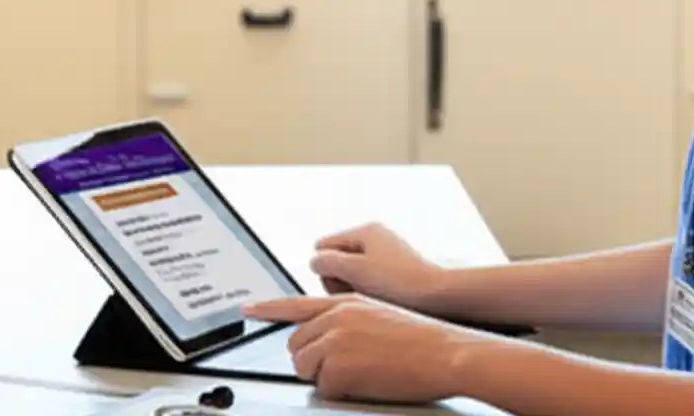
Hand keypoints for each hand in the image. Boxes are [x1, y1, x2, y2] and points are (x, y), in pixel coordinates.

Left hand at [242, 294, 483, 403]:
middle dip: (313, 360)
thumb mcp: (379, 314)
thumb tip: (327, 338)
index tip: (247, 309)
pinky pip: (322, 388)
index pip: (294, 304)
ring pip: (304, 367)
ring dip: (325, 377)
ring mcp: (335, 340)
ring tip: (360, 373)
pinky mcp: (338, 366)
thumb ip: (348, 320)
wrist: (445, 352)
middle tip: (345, 366)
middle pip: (296, 344)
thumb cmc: (422, 339)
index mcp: (345, 302)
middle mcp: (335, 317)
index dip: (267, 308)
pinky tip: (366, 382)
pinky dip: (340, 392)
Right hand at [311, 222, 444, 309]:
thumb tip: (315, 261)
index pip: (323, 246)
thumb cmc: (400, 282)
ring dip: (353, 290)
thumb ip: (327, 262)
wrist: (438, 296)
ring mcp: (385, 257)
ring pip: (352, 276)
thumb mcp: (356, 270)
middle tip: (356, 292)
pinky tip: (380, 303)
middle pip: (337, 261)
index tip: (341, 281)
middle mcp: (375, 239)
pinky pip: (368, 284)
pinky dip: (369, 294)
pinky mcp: (394, 274)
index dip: (324, 268)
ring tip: (370, 299)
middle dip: (338, 280)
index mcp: (365, 231)